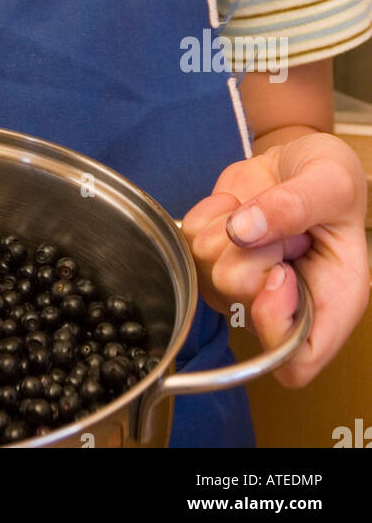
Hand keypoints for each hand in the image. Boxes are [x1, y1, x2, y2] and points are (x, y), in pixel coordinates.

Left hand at [180, 132, 368, 386]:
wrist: (300, 160)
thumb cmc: (330, 179)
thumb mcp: (333, 183)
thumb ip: (295, 206)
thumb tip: (243, 229)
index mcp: (332, 302)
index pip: (296, 363)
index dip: (276, 325)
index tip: (277, 274)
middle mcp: (283, 304)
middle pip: (238, 302)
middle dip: (252, 249)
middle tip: (279, 224)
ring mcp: (241, 286)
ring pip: (208, 271)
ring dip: (228, 227)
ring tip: (261, 212)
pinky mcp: (211, 260)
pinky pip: (189, 241)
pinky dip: (210, 213)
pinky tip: (237, 206)